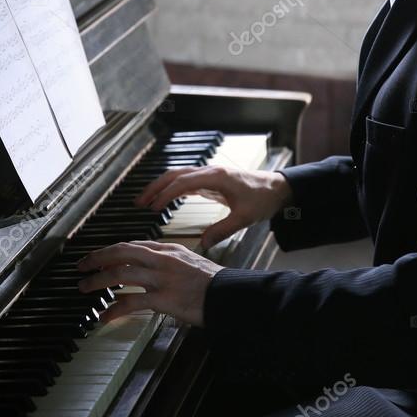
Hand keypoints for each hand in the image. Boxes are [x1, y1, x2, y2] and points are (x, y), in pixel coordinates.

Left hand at [77, 240, 221, 325]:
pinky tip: (104, 316)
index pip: (132, 245)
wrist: (229, 295)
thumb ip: (170, 262)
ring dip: (98, 281)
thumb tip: (152, 265)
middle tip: (82, 266)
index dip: (110, 250)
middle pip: (121, 252)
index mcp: (169, 250)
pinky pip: (131, 302)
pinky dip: (114, 309)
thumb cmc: (214, 283)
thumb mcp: (191, 262)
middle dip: (97, 258)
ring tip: (85, 288)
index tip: (97, 257)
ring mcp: (162, 278)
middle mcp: (163, 259)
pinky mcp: (164, 298)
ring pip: (120, 274)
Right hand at [134, 166, 292, 248]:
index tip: (153, 208)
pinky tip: (164, 200)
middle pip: (175, 175)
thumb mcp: (244, 218)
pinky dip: (172, 189)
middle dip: (155, 187)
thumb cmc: (263, 199)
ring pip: (178, 176)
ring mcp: (209, 174)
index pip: (182, 183)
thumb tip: (202, 244)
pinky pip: (186, 181)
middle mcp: (210, 172)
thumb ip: (222, 231)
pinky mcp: (211, 180)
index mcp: (216, 177)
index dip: (165, 195)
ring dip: (161, 186)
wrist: (278, 188)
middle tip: (139, 203)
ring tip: (146, 201)